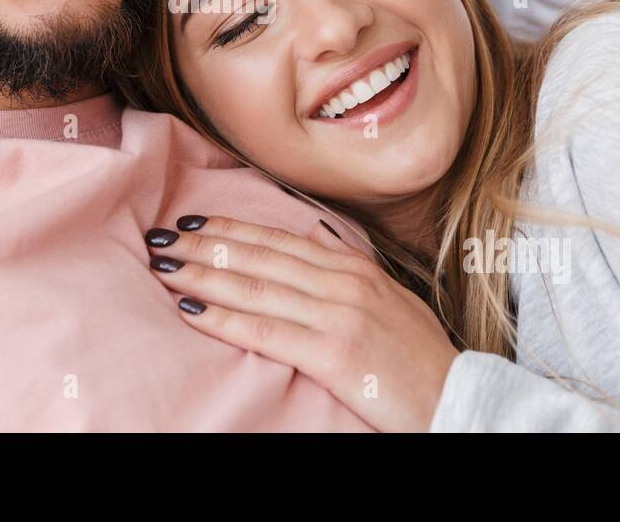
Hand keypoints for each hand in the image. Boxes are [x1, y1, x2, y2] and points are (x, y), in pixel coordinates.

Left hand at [143, 215, 457, 431]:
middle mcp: (344, 282)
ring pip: (255, 287)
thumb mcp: (388, 299)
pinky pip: (266, 331)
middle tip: (161, 237)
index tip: (193, 221)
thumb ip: (349, 271)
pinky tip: (190, 311)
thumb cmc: (419, 358)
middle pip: (259, 256)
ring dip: (203, 275)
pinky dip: (223, 319)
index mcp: (354, 267)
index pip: (279, 239)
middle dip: (206, 245)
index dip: (232, 228)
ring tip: (164, 267)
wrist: (458, 399)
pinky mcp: (334, 353)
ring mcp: (339, 314)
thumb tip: (313, 240)